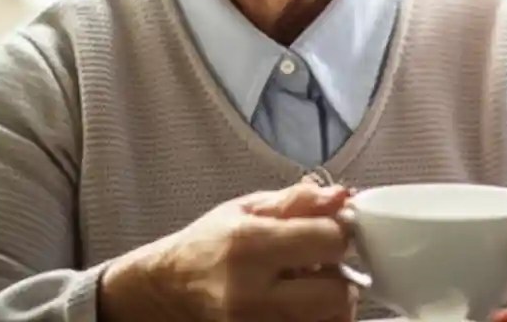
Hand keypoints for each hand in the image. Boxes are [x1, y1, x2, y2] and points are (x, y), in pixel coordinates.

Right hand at [100, 182, 357, 321]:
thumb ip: (298, 202)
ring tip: (305, 287)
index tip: (329, 232)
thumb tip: (342, 196)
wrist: (164, 292)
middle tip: (321, 266)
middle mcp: (252, 295)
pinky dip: (315, 319)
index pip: (329, 241)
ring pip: (330, 321)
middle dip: (338, 276)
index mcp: (250, 246)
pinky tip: (296, 303)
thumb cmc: (206, 246)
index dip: (338, 232)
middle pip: (337, 294)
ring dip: (329, 303)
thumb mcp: (246, 209)